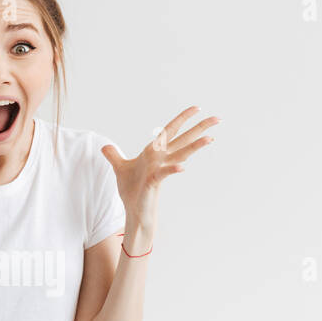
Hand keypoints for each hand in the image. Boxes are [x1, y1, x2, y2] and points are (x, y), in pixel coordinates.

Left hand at [101, 106, 218, 226]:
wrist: (133, 212)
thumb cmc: (132, 192)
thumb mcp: (120, 169)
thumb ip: (114, 156)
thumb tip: (104, 146)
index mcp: (154, 153)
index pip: (170, 131)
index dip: (182, 119)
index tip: (197, 108)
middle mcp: (161, 160)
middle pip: (183, 140)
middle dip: (199, 128)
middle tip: (217, 118)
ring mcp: (159, 171)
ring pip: (180, 154)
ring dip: (195, 146)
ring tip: (210, 138)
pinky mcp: (153, 183)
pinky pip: (164, 174)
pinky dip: (172, 169)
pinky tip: (182, 166)